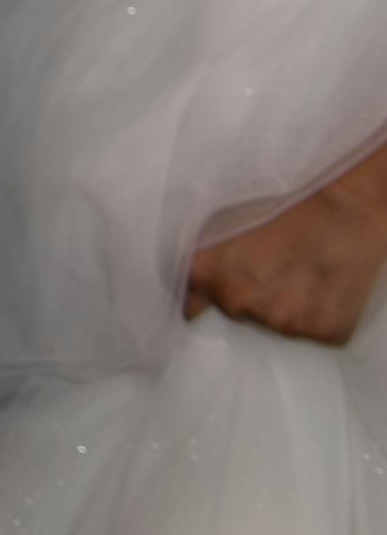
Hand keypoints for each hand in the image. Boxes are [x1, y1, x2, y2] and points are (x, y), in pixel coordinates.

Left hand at [190, 171, 386, 347]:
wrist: (349, 202)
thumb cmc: (287, 204)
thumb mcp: (227, 221)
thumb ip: (202, 257)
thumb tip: (186, 291)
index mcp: (207, 274)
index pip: (190, 307)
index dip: (208, 296)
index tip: (223, 288)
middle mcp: (239, 302)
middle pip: (238, 313)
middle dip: (252, 295)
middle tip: (277, 266)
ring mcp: (282, 320)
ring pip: (278, 324)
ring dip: (287, 306)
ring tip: (304, 272)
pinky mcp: (324, 330)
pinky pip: (315, 332)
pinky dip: (319, 315)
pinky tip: (325, 287)